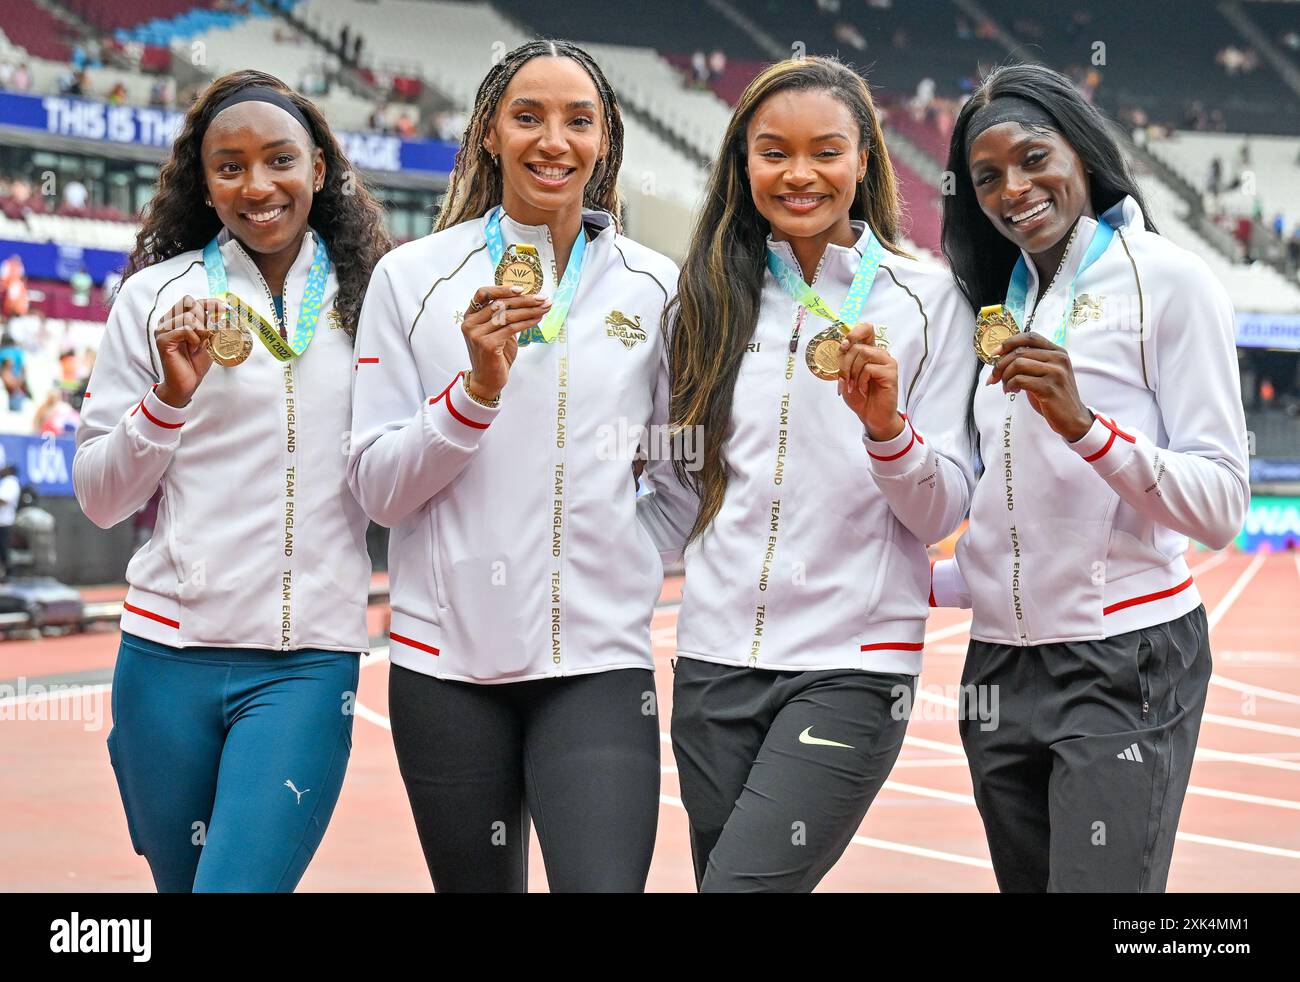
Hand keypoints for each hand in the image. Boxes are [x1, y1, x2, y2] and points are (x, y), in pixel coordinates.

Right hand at [154, 295, 220, 406]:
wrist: (187, 382)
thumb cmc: (195, 362)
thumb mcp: (208, 338)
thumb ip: (211, 323)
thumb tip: (223, 308)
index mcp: (175, 318)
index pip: (191, 300)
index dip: (210, 302)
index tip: (226, 308)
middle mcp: (166, 321)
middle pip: (189, 303)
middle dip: (204, 317)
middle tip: (207, 335)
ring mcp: (163, 330)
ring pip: (189, 316)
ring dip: (201, 330)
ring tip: (198, 345)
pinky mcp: (163, 340)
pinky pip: (185, 329)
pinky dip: (194, 338)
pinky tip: (193, 348)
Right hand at [461, 285, 551, 400]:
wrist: (487, 380)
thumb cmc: (494, 356)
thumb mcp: (498, 332)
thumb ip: (504, 316)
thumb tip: (526, 299)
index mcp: (470, 316)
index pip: (482, 293)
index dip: (502, 288)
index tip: (521, 288)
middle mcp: (470, 323)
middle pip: (500, 303)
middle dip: (525, 300)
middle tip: (542, 298)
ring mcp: (477, 334)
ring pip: (508, 315)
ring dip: (530, 310)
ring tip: (544, 308)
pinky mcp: (487, 344)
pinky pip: (512, 328)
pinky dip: (527, 322)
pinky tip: (537, 320)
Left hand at [836, 322, 902, 440]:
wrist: (871, 415)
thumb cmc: (860, 397)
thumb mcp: (846, 377)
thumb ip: (844, 361)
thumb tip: (842, 347)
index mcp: (869, 351)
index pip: (866, 329)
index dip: (854, 333)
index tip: (843, 346)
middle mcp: (880, 354)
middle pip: (858, 346)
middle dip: (845, 364)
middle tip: (844, 380)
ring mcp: (887, 362)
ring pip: (863, 354)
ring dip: (852, 372)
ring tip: (853, 386)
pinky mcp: (891, 372)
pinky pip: (869, 368)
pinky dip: (861, 380)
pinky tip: (863, 389)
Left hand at [987, 331, 1093, 441]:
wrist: (1072, 418)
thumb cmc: (1054, 395)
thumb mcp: (1045, 373)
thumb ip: (1030, 362)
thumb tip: (1000, 357)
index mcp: (1058, 352)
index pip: (1030, 337)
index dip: (1009, 342)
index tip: (995, 353)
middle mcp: (1058, 359)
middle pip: (1019, 351)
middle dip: (1000, 365)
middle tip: (994, 377)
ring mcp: (1055, 372)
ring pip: (1018, 364)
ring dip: (1005, 377)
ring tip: (1007, 387)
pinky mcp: (1049, 388)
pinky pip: (1020, 379)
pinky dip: (1010, 385)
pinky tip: (1012, 391)